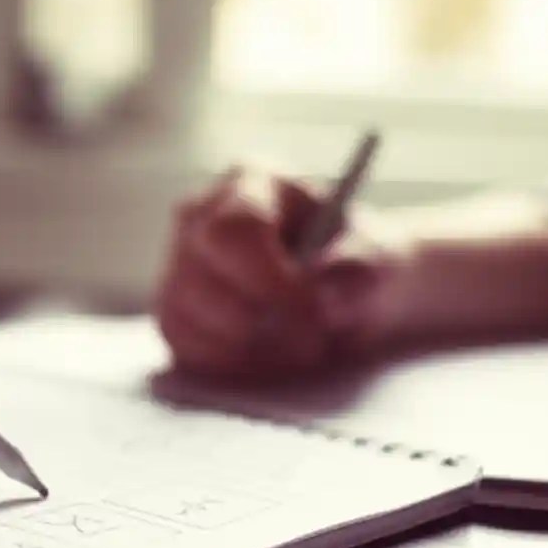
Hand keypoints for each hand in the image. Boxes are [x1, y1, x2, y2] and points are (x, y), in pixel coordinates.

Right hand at [156, 167, 387, 379]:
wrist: (341, 289)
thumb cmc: (351, 260)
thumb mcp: (372, 256)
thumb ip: (356, 270)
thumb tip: (326, 300)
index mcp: (249, 185)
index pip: (233, 229)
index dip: (267, 277)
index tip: (311, 311)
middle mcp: (199, 219)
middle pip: (201, 277)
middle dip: (260, 321)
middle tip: (312, 343)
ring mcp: (178, 267)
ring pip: (187, 317)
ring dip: (248, 347)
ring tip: (299, 348)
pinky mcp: (174, 313)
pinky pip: (185, 347)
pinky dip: (229, 363)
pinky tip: (269, 356)